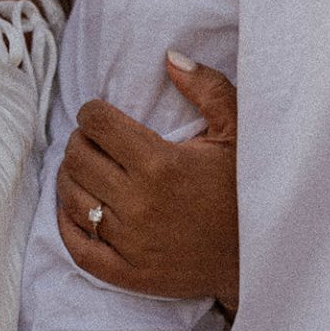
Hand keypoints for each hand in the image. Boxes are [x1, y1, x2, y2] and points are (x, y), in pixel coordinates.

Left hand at [57, 51, 238, 307]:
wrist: (262, 257)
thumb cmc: (248, 190)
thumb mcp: (238, 133)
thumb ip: (207, 89)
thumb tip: (170, 56)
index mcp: (161, 163)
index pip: (98, 124)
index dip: (92, 113)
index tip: (98, 115)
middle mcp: (139, 203)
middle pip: (78, 159)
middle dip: (79, 142)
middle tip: (91, 141)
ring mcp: (130, 243)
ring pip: (72, 200)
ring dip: (69, 179)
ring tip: (83, 170)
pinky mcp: (128, 274)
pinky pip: (78, 249)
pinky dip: (67, 226)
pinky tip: (73, 210)